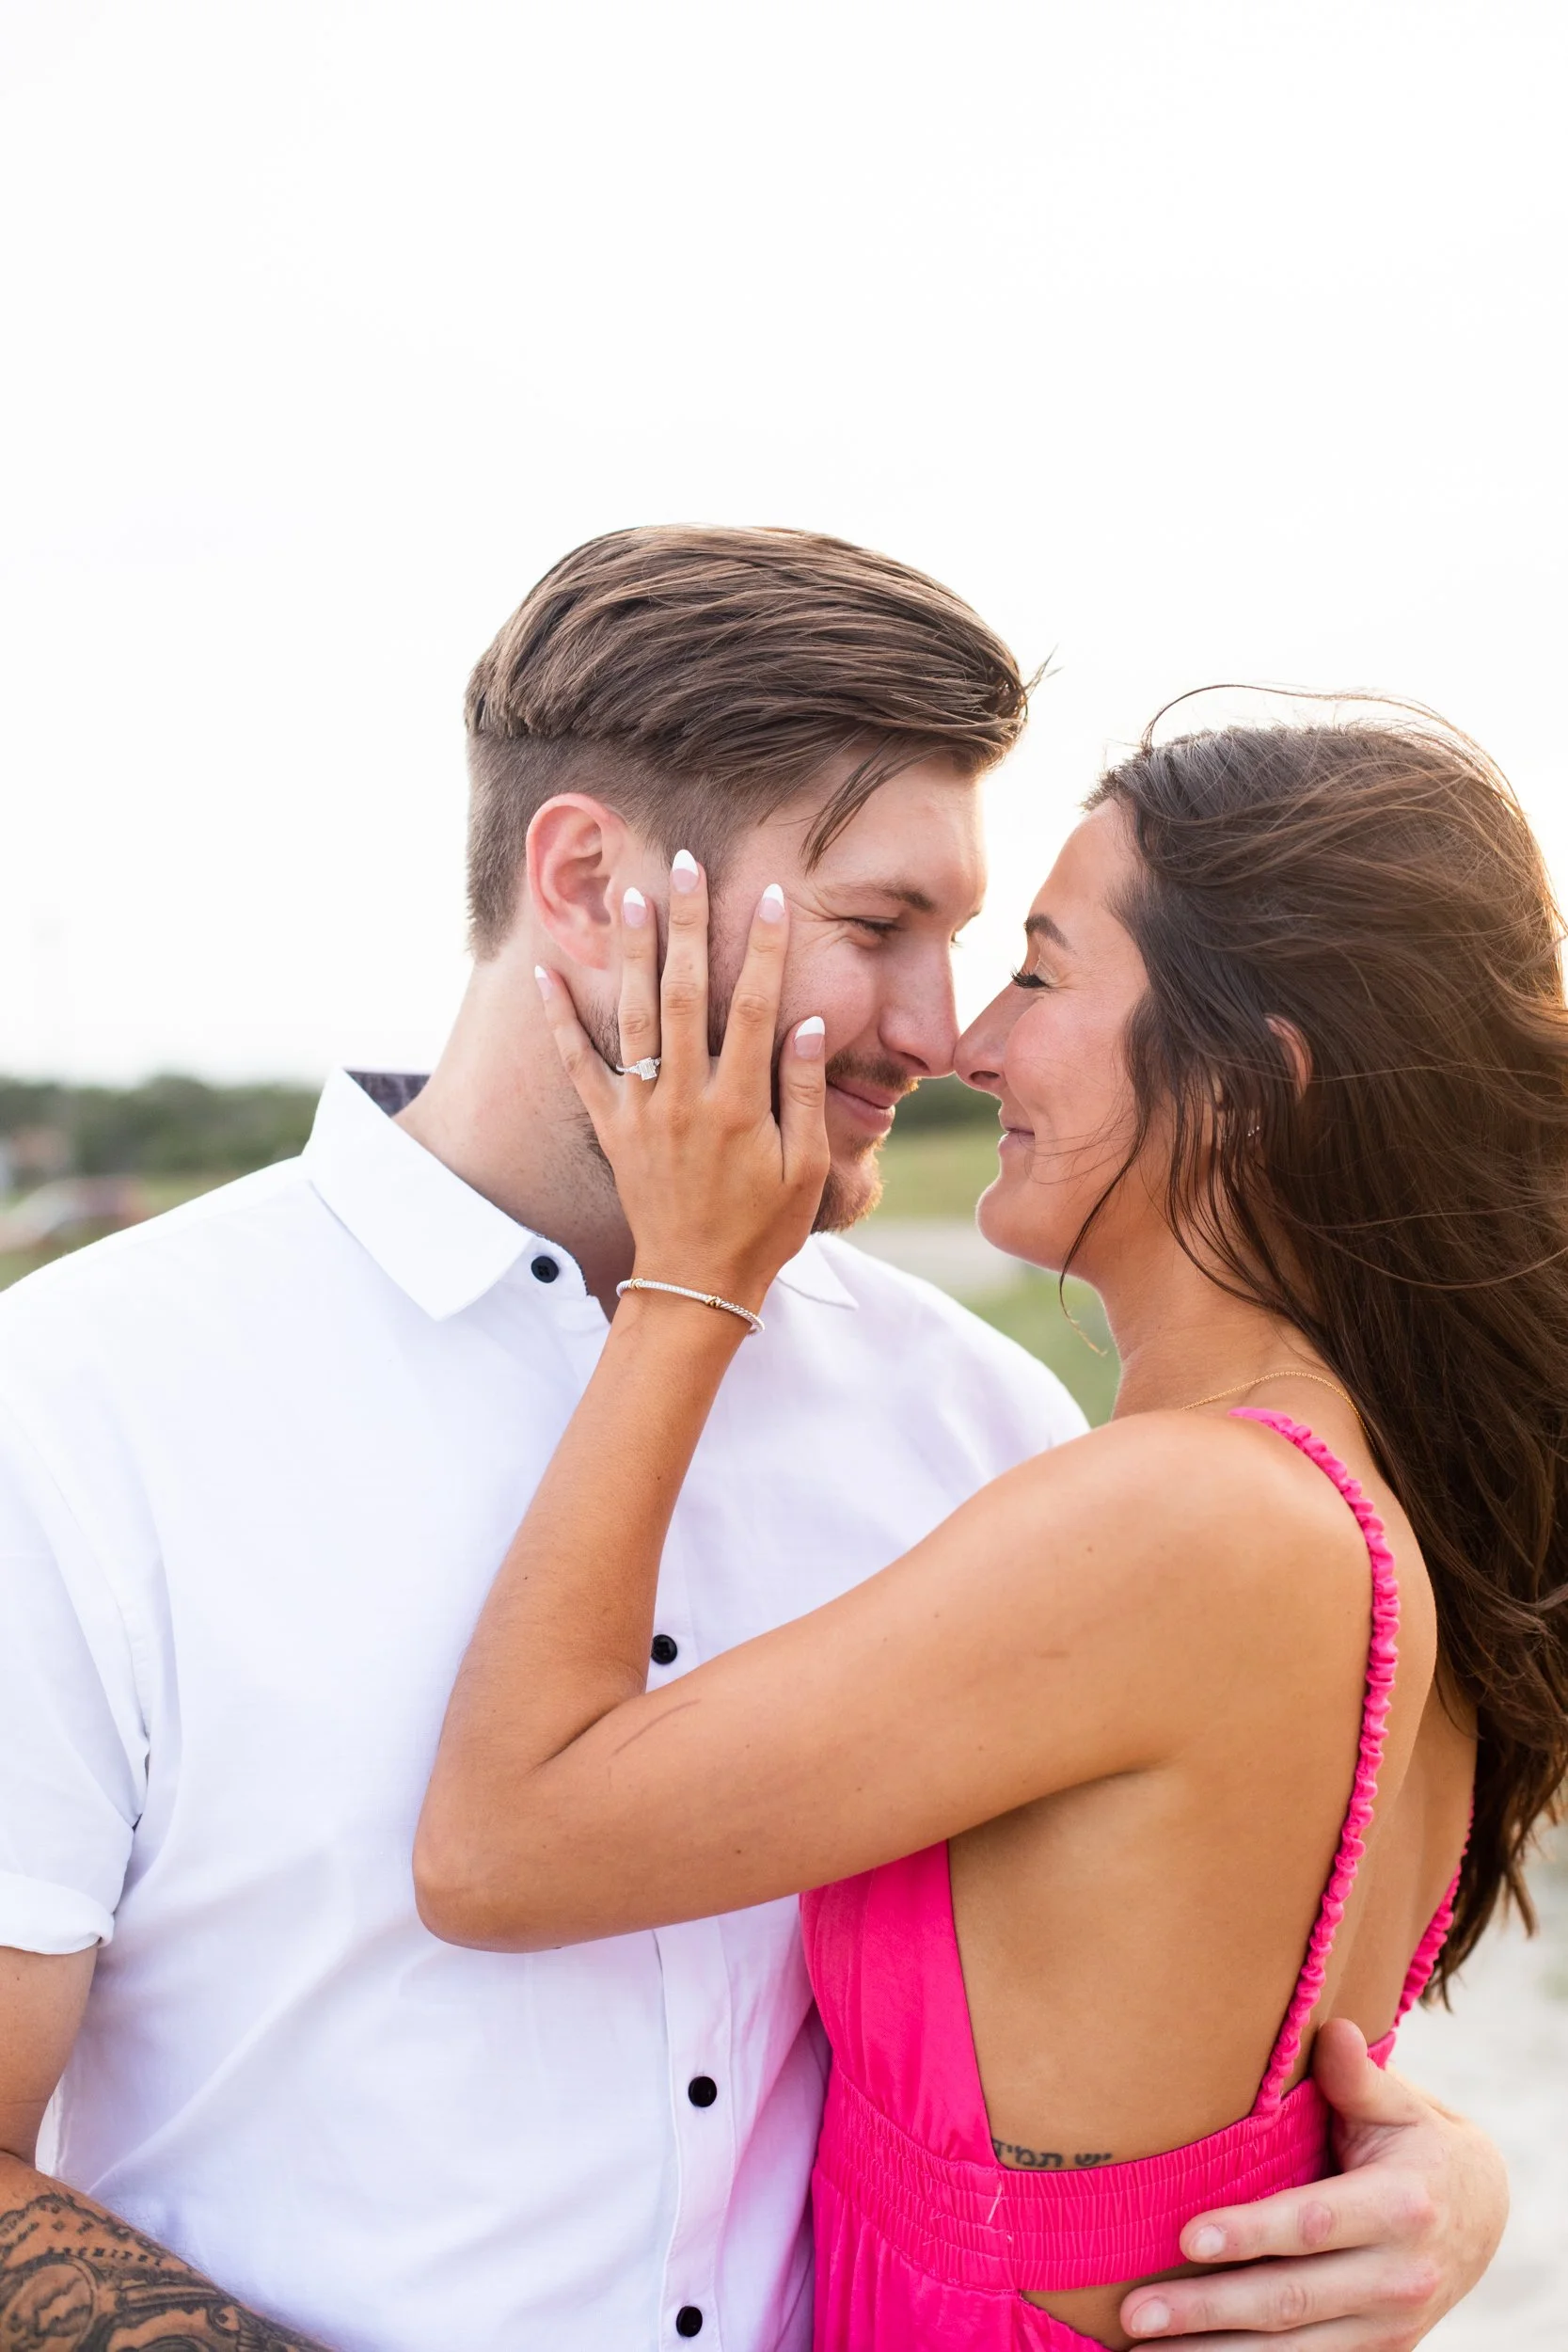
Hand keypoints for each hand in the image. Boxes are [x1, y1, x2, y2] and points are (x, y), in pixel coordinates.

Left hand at [536, 853, 830, 1311]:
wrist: (696, 1284)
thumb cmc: (763, 1227)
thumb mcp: (806, 1169)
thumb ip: (805, 1094)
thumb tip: (809, 1023)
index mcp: (739, 1105)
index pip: (752, 1008)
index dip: (761, 948)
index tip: (767, 894)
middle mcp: (684, 1098)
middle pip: (684, 993)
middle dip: (686, 924)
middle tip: (685, 864)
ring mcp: (641, 1110)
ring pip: (631, 1014)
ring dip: (630, 950)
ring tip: (627, 893)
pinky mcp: (610, 1126)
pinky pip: (577, 1064)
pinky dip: (558, 1018)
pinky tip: (543, 972)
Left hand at [1121, 2023, 1506, 2347]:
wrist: (1480, 2213)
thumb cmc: (1417, 2143)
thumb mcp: (1401, 2106)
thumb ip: (1358, 2077)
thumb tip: (1331, 2030)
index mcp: (1401, 2208)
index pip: (1314, 2224)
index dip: (1252, 2234)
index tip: (1188, 2237)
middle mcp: (1399, 2278)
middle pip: (1291, 2300)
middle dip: (1210, 2309)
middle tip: (1136, 2312)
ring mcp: (1390, 2327)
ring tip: (1144, 2351)